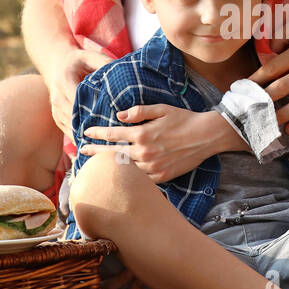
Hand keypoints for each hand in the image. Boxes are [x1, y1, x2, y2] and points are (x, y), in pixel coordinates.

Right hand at [46, 47, 113, 139]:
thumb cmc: (79, 61)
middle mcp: (57, 98)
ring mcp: (56, 111)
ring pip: (74, 129)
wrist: (57, 65)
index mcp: (64, 81)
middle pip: (78, 118)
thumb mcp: (92, 57)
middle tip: (117, 135)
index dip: (98, 110)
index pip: (81, 101)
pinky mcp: (58, 119)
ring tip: (111, 144)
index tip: (116, 118)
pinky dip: (85, 139)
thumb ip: (106, 64)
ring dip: (91, 136)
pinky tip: (100, 144)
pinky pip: (71, 133)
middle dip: (97, 126)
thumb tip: (125, 75)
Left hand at [80, 105, 234, 182]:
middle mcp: (145, 152)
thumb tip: (119, 115)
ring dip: (109, 166)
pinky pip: (140, 179)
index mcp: (143, 134)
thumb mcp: (161, 109)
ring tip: (97, 165)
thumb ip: (138, 111)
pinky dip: (128, 177)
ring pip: (125, 169)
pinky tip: (119, 176)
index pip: (113, 134)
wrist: (206, 136)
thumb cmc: (184, 119)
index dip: (98, 133)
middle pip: (113, 154)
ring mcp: (153, 167)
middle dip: (95, 152)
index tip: (86, 132)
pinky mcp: (162, 177)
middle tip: (81, 151)